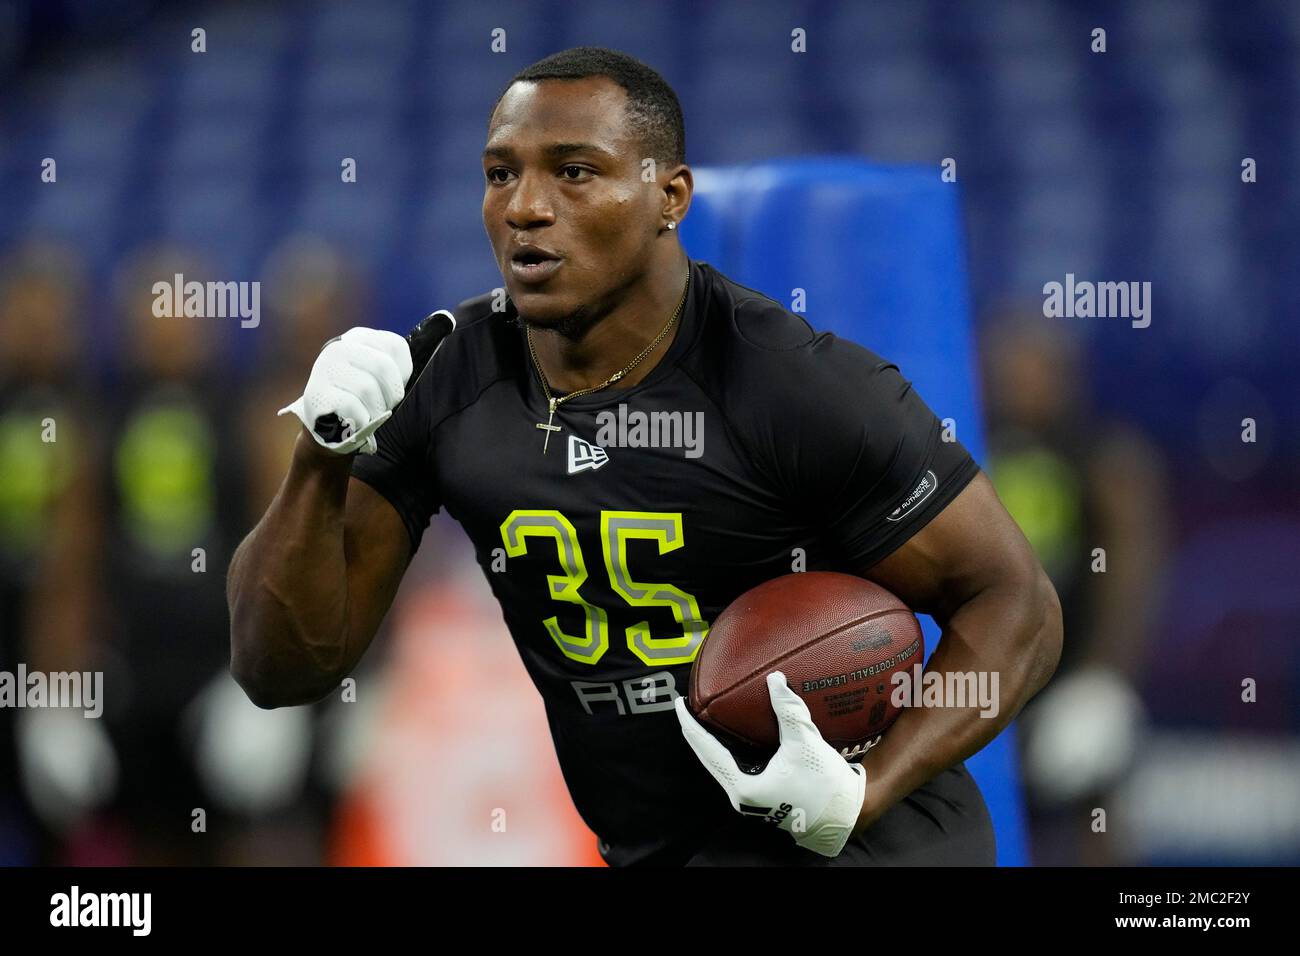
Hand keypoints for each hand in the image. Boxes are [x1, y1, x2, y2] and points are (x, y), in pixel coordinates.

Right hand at [278, 326, 412, 454]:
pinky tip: (355, 422)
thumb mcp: (380, 377)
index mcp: (359, 338)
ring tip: (367, 415)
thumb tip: (435, 341)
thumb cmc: (363, 401)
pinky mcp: (316, 394)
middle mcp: (339, 348)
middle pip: (383, 366)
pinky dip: (360, 420)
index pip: (395, 346)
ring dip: (375, 411)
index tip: (394, 389)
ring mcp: (325, 369)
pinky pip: (351, 407)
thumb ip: (398, 365)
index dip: (403, 374)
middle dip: (391, 394)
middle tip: (385, 407)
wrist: (329, 429)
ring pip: (367, 389)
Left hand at [675, 671, 865, 856]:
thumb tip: (775, 679)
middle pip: (709, 757)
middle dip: (698, 731)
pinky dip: (732, 747)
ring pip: (723, 763)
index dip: (690, 725)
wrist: (845, 813)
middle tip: (689, 705)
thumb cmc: (824, 786)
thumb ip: (788, 711)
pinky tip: (735, 732)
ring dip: (714, 740)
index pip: (707, 749)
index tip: (679, 704)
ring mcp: (752, 797)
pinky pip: (738, 765)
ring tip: (707, 716)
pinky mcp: (763, 793)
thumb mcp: (805, 744)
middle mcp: (742, 794)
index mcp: (743, 786)